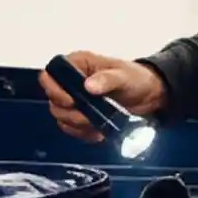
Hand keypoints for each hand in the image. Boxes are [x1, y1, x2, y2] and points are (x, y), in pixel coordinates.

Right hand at [38, 50, 166, 142]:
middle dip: (69, 113)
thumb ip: (108, 79)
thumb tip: (88, 86)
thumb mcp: (125, 76)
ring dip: (76, 125)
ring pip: (60, 116)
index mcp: (78, 64)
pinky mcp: (80, 115)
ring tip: (96, 126)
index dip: (54, 89)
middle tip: (88, 118)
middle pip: (53, 100)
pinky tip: (97, 133)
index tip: (71, 101)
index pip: (50, 74)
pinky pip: (71, 128)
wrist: (148, 96)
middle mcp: (71, 81)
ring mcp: (74, 99)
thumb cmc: (135, 79)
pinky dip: (82, 133)